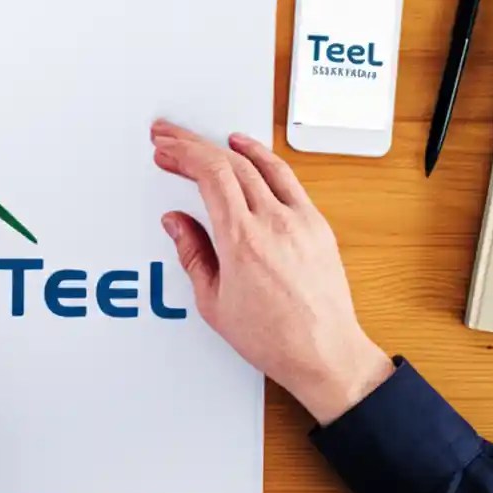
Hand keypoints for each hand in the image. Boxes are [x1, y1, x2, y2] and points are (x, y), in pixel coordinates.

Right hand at [151, 120, 393, 425]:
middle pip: (231, 162)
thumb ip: (193, 254)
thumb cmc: (275, 338)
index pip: (211, 174)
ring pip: (262, 164)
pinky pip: (288, 179)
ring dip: (229, 145)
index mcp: (243, 241)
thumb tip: (177, 223)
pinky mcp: (318, 225)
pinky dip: (265, 159)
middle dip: (195, 145)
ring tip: (206, 138)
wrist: (325, 354)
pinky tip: (251, 153)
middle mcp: (274, 223)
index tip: (166, 148)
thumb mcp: (214, 302)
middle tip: (172, 139)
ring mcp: (300, 220)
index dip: (184, 153)